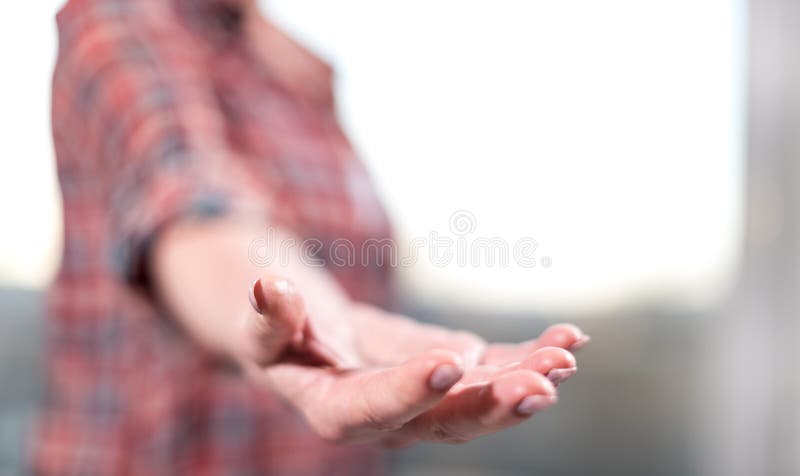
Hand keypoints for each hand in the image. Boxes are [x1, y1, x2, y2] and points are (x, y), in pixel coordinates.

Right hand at [237, 276, 589, 445]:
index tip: (448, 361)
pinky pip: (495, 370)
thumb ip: (268, 318)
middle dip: (492, 404)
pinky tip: (571, 338)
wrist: (311, 339)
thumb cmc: (281, 333)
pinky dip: (531, 356)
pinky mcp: (454, 375)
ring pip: (480, 401)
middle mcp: (389, 419)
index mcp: (335, 410)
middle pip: (443, 420)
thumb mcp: (263, 325)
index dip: (408, 391)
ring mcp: (428, 400)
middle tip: (540, 385)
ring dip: (524, 382)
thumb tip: (268, 288)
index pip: (370, 411)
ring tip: (565, 358)